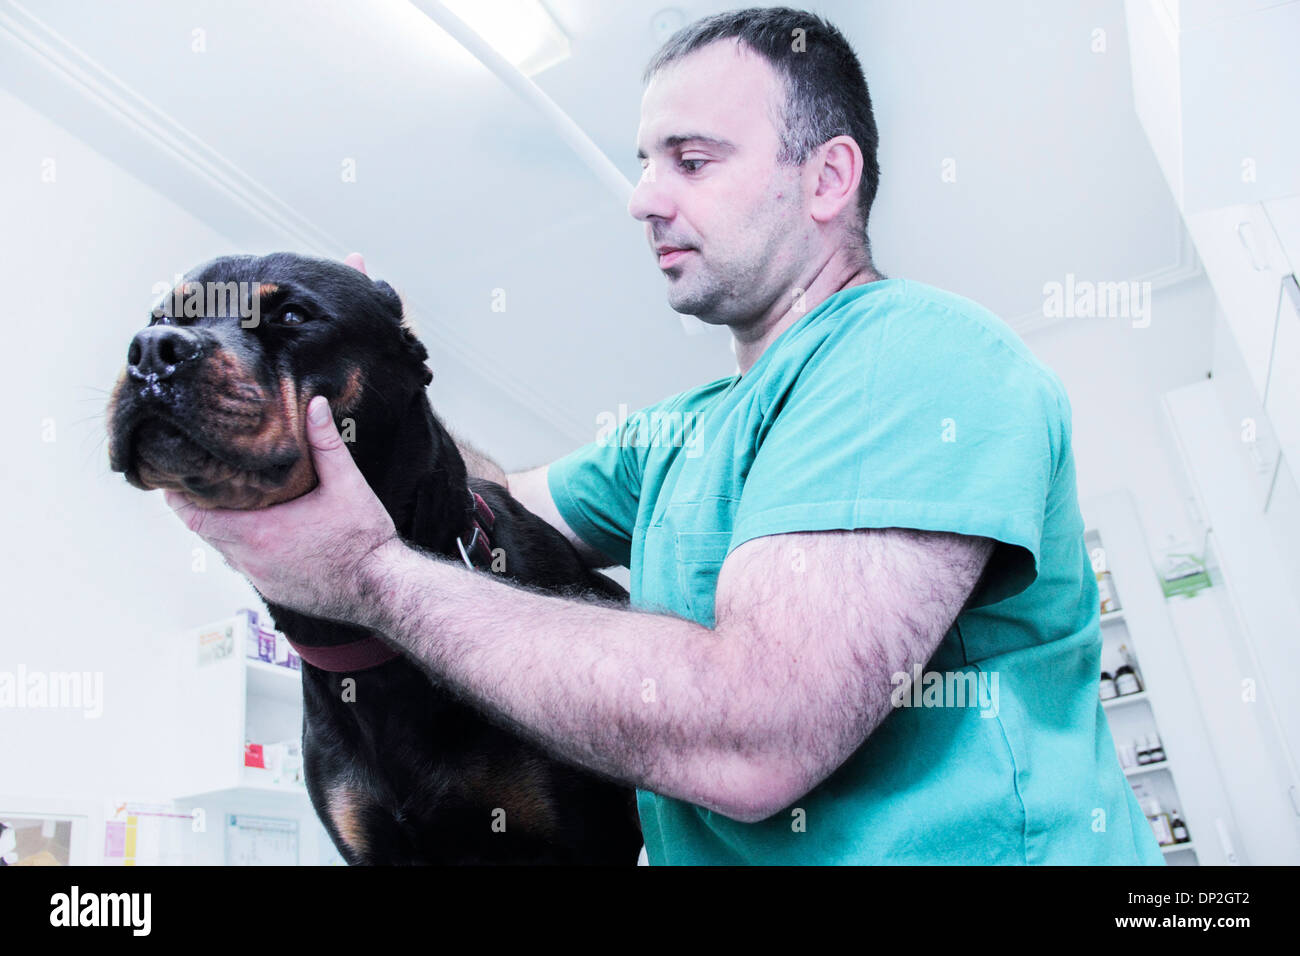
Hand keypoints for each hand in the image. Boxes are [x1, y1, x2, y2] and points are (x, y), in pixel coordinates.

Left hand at [165, 389, 398, 624]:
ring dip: (225, 530)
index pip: (196, 519)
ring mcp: (263, 580)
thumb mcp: (348, 485)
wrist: (383, 589)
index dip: (178, 500)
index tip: (170, 481)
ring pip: (227, 552)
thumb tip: (316, 405)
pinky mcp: (276, 592)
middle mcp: (253, 561)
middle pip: (206, 534)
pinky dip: (247, 549)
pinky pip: (249, 567)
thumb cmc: (365, 541)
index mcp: (260, 533)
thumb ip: (326, 444)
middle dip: (199, 510)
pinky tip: (264, 533)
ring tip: (229, 504)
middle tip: (199, 484)